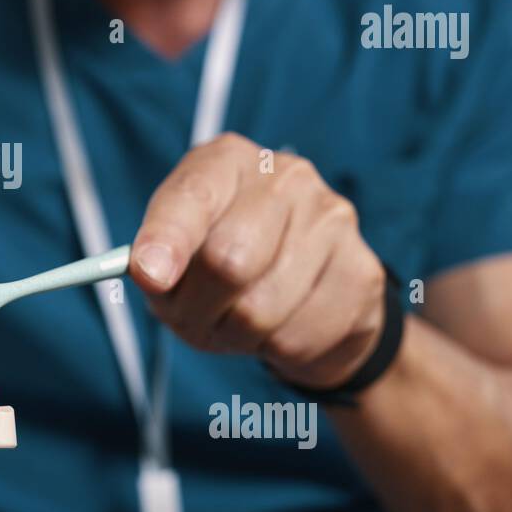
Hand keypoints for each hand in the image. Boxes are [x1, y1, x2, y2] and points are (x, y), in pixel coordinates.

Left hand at [129, 134, 386, 389]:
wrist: (309, 288)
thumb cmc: (220, 264)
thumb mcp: (173, 254)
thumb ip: (151, 259)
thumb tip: (151, 271)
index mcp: (225, 161)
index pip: (192, 197)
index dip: (167, 239)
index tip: (150, 276)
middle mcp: (285, 178)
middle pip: (227, 261)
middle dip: (197, 309)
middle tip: (194, 317)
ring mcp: (331, 221)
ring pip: (260, 311)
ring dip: (234, 336)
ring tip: (238, 321)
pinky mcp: (362, 272)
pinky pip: (298, 338)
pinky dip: (275, 350)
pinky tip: (280, 328)